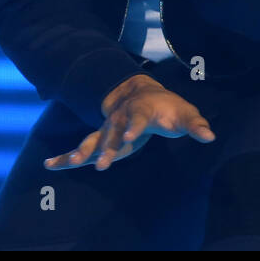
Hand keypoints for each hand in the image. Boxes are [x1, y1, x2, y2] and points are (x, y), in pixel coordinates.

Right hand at [43, 75, 215, 170]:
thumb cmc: (168, 107)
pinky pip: (83, 148)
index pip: (136, 119)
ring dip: (82, 152)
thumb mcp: (184, 114)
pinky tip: (49, 165)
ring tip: (71, 164)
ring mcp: (108, 129)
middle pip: (111, 133)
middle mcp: (120, 119)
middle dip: (106, 148)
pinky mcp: (101, 139)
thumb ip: (195, 125)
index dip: (132, 128)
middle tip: (101, 165)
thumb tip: (210, 136)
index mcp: (139, 110)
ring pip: (93, 141)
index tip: (129, 138)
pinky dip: (65, 157)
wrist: (142, 95)